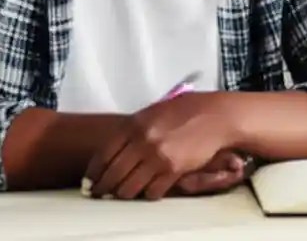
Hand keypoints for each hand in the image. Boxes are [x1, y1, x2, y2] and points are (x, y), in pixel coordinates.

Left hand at [83, 93, 235, 200]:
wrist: (216, 116)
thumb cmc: (186, 111)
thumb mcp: (152, 112)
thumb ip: (132, 129)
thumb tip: (113, 151)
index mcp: (133, 124)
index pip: (102, 155)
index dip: (93, 173)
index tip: (90, 181)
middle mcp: (142, 141)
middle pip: (112, 175)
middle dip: (103, 188)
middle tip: (101, 193)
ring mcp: (157, 157)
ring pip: (128, 189)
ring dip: (124, 194)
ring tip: (124, 193)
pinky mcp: (173, 170)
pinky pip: (151, 193)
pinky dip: (148, 194)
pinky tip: (149, 189)